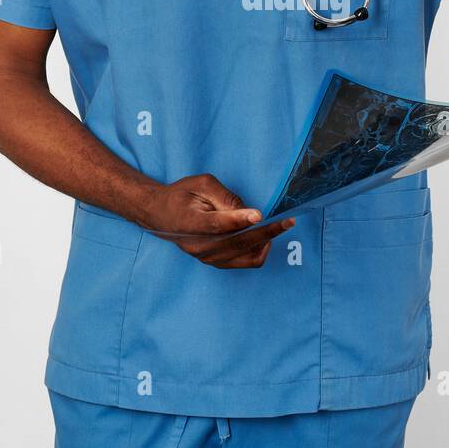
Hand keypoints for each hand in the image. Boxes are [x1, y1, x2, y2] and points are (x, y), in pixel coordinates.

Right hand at [140, 172, 295, 268]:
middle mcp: (200, 246)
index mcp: (191, 223)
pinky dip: (259, 250)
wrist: (161, 215)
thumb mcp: (202, 184)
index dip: (240, 220)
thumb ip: (225, 198)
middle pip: (239, 243)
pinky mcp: (216, 262)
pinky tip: (264, 236)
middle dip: (267, 232)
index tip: (259, 214)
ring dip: (265, 241)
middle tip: (287, 221)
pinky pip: (246, 261)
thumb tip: (249, 213)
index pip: (218, 225)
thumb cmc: (182, 195)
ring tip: (277, 226)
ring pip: (246, 256)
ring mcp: (208, 258)